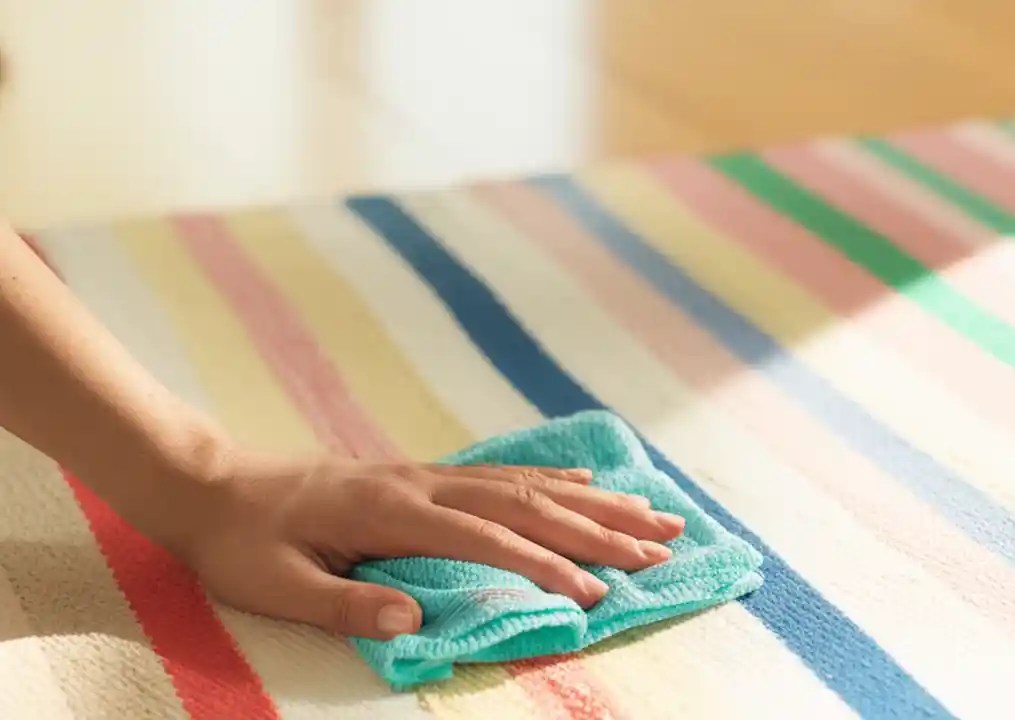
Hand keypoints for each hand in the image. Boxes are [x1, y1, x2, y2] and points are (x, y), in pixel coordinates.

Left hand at [158, 450, 685, 639]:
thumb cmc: (243, 542)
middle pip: (528, 504)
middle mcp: (422, 484)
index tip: (597, 594)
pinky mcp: (421, 474)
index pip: (489, 541)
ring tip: (650, 512)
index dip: (547, 566)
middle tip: (664, 544)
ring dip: (592, 501)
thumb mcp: (279, 585)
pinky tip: (583, 486)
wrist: (211, 483)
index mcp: (392, 511)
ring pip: (525, 484)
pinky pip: (501, 473)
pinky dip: (550, 479)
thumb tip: (416, 619)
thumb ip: (347, 604)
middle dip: (601, 527)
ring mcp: (426, 474)